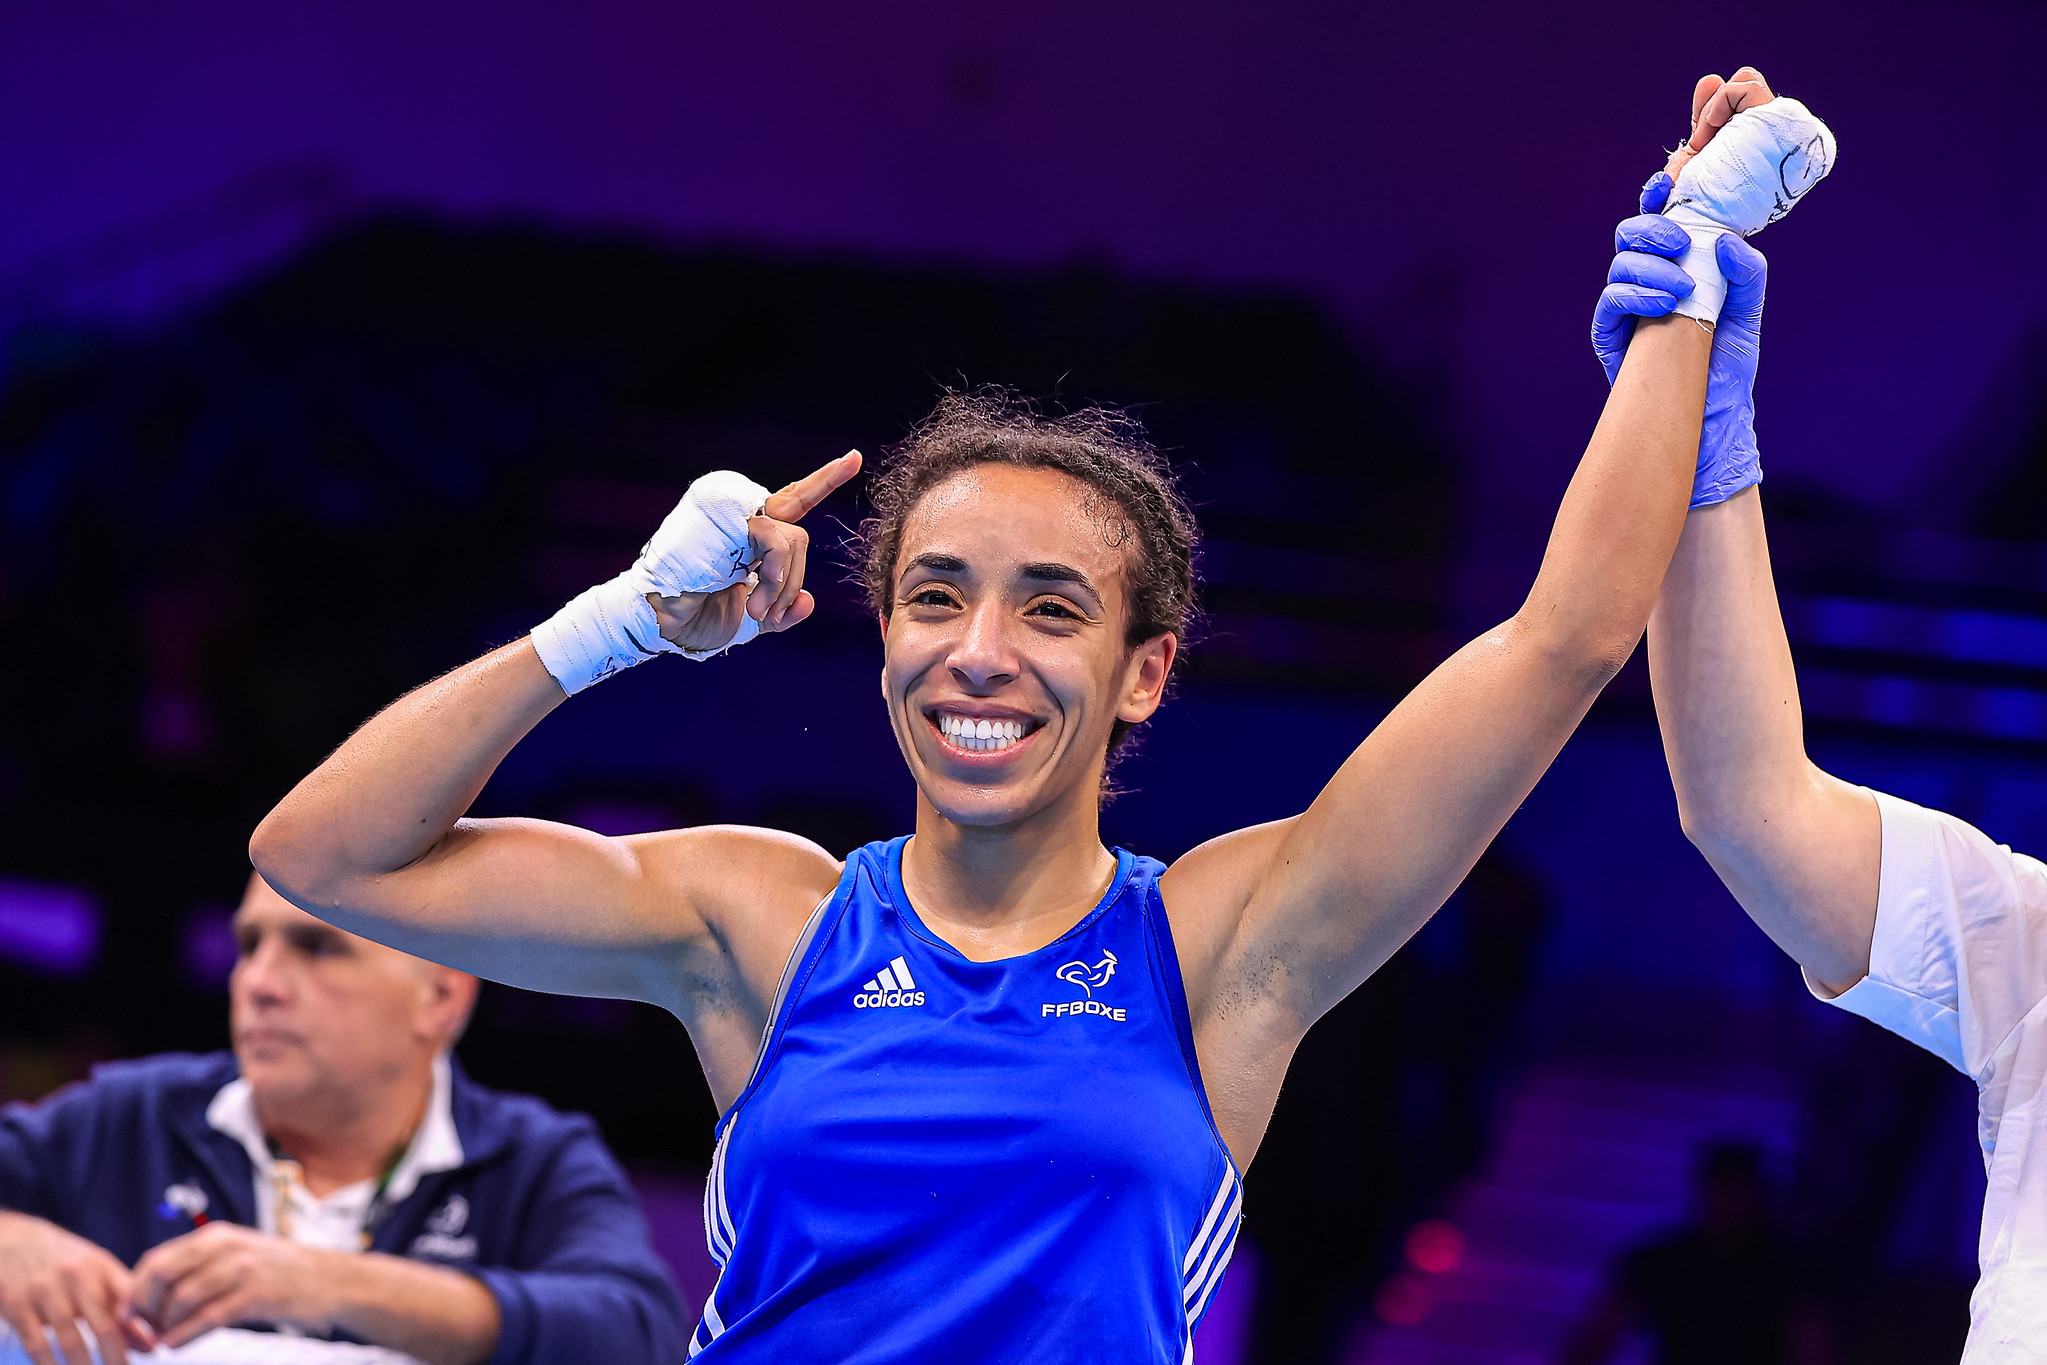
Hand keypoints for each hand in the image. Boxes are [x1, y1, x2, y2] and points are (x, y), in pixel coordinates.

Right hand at [0, 1211, 151, 1364]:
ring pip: (71, 1340)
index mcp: (102, 1267)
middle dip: (117, 1358)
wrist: (13, 1239)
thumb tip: (150, 1345)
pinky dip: (50, 1364)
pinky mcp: (18, 1305)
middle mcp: (77, 1277)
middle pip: (104, 1325)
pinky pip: (37, 1343)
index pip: (131, 1299)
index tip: (154, 1352)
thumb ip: (122, 1305)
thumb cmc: (64, 1261)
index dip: (144, 1328)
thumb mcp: (96, 1270)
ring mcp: (46, 1291)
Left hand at [128, 1222, 336, 1349]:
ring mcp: (243, 1269)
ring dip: (164, 1326)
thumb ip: (199, 1268)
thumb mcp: (237, 1256)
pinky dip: (185, 1335)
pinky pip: (208, 1317)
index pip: (157, 1259)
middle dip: (143, 1307)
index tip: (129, 1315)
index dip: (136, 1290)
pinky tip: (177, 1346)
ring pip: (182, 1298)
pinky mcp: (258, 1294)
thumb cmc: (278, 1273)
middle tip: (142, 1330)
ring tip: (162, 1341)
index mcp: (216, 1236)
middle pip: (163, 1274)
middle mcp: (226, 1247)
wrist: (331, 1280)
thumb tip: (149, 1296)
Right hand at [650, 451, 862, 648]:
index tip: (855, 458)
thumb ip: (781, 610)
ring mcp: (729, 503)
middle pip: (798, 537)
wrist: (658, 622)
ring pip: (794, 539)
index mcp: (743, 526)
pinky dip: (775, 574)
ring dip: (781, 584)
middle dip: (790, 583)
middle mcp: (736, 507)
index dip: (824, 480)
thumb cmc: (692, 619)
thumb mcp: (749, 619)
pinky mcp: (724, 509)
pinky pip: (778, 540)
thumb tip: (809, 603)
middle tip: (767, 614)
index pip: (792, 500)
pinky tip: (750, 593)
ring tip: (756, 609)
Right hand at [1593, 75, 1772, 506]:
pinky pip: (1612, 297)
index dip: (1677, 169)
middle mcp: (1652, 273)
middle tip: (1679, 223)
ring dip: (1651, 256)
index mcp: (1685, 259)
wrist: (1707, 423)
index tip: (1687, 151)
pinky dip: (1637, 292)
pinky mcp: (1610, 331)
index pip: (1675, 205)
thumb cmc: (1726, 368)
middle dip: (1656, 212)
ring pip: (1624, 253)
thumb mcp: (1748, 314)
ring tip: (1680, 279)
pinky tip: (1666, 300)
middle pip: (1640, 221)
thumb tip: (1730, 239)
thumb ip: (1747, 274)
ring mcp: (1628, 299)